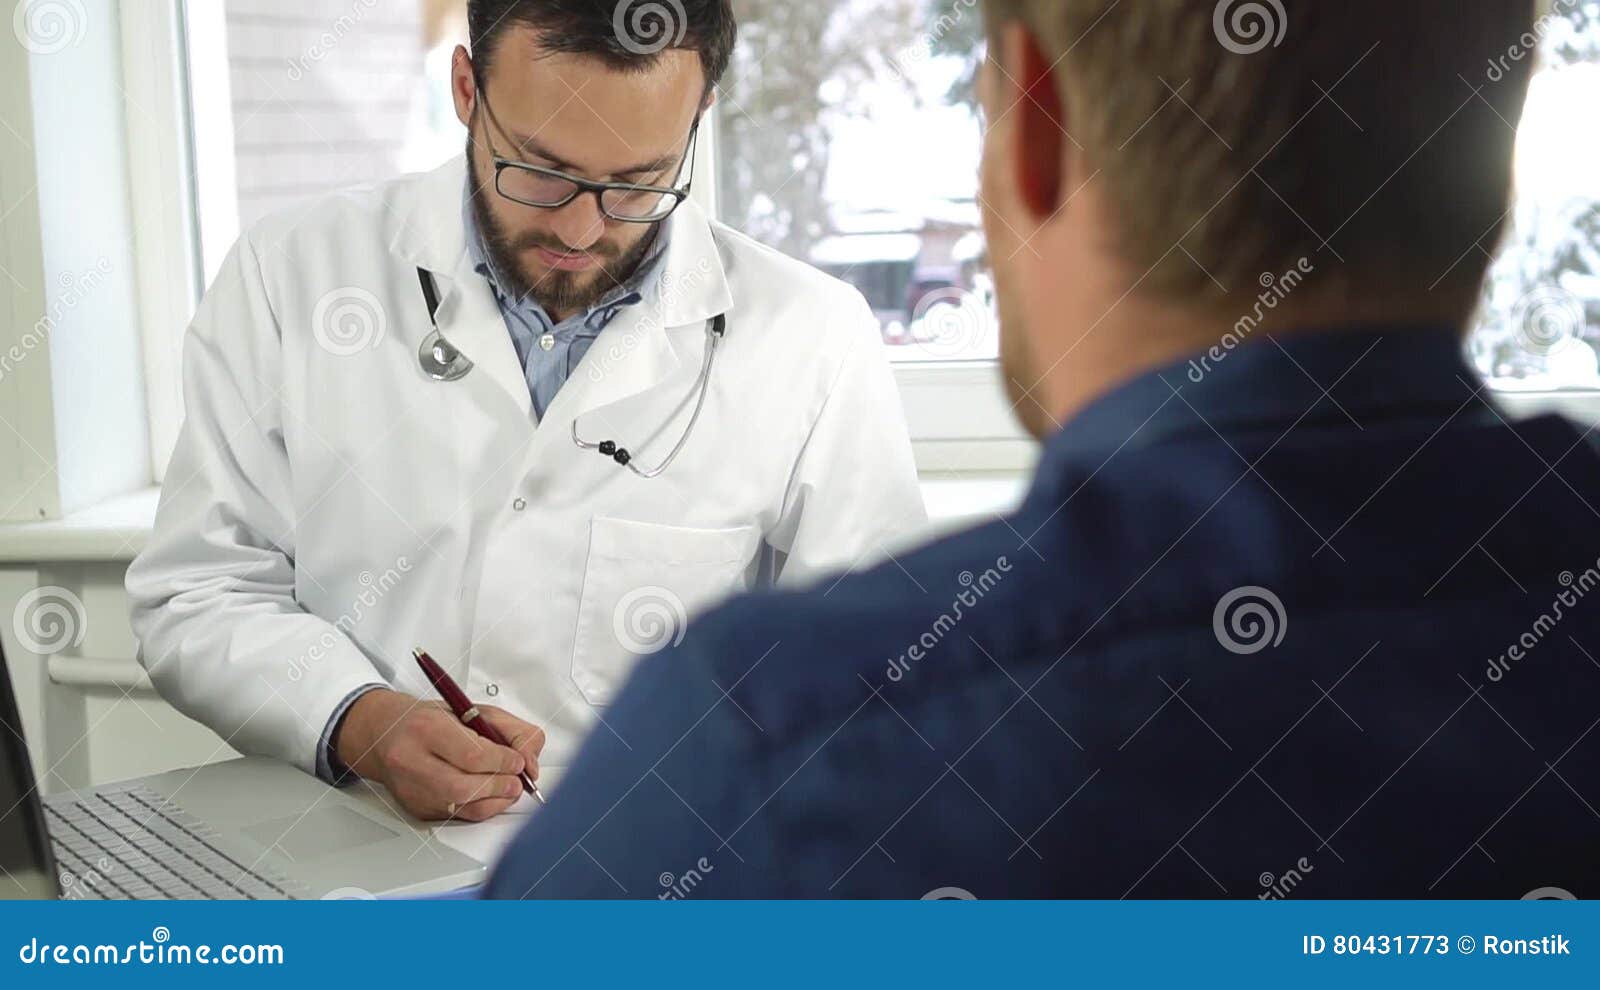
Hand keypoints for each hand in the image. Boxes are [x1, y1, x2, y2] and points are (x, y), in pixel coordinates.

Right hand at [332, 688, 544, 821]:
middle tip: (516, 780)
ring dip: (495, 800)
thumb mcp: (472, 710)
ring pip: (462, 806)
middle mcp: (413, 761)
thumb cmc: (429, 720)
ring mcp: (412, 789)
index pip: (472, 754)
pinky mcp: (416, 808)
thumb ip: (510, 731)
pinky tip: (490, 796)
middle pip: (465, 786)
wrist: (384, 735)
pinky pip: (457, 816)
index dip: (503, 762)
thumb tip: (530, 762)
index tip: (519, 761)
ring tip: (508, 787)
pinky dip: (481, 808)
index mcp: (426, 729)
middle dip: (500, 785)